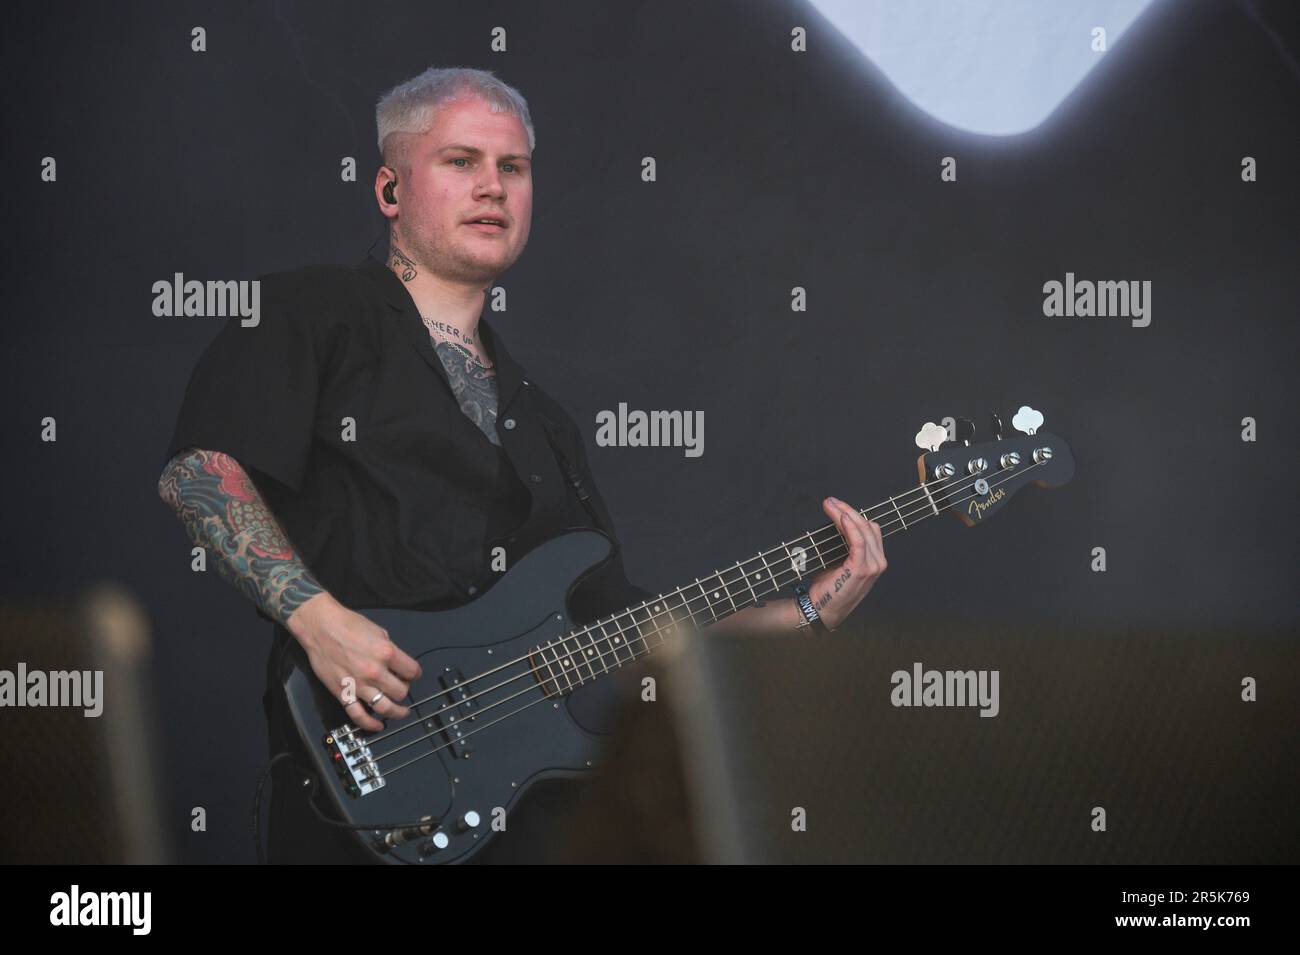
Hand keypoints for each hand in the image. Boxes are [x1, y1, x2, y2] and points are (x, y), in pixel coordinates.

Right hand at [286, 592, 422, 731]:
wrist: (320, 627)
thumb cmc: (346, 624)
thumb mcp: (378, 631)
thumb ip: (390, 650)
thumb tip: (397, 663)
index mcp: (386, 653)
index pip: (412, 672)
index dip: (415, 674)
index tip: (413, 675)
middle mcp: (374, 671)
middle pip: (401, 692)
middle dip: (405, 690)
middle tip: (402, 687)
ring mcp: (359, 685)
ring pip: (385, 708)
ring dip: (397, 713)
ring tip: (402, 713)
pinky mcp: (343, 693)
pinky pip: (358, 715)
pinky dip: (370, 724)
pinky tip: (378, 725)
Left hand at [805, 496, 886, 630]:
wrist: (822, 610)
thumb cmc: (828, 587)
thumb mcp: (839, 561)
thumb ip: (844, 545)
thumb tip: (836, 522)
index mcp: (875, 560)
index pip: (870, 529)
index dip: (854, 514)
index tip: (836, 505)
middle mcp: (878, 562)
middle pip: (867, 526)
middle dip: (848, 510)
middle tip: (830, 501)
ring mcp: (873, 566)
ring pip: (863, 530)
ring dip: (845, 514)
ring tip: (830, 505)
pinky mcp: (861, 569)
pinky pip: (858, 541)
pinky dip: (850, 527)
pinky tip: (841, 517)